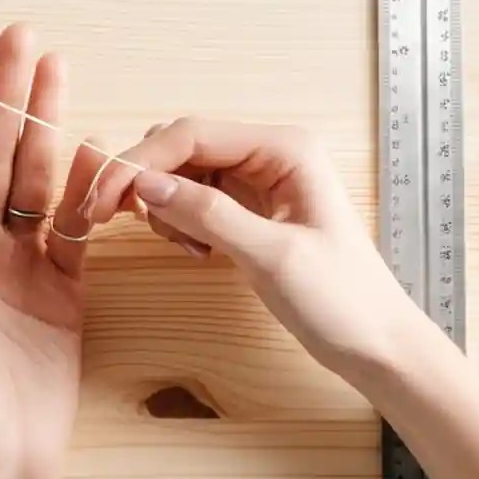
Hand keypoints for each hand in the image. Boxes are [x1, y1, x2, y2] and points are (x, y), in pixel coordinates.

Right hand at [76, 117, 424, 371]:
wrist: (376, 344)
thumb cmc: (342, 300)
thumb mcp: (271, 256)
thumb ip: (208, 214)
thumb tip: (145, 184)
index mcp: (285, 148)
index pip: (191, 134)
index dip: (139, 163)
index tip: (101, 200)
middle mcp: (270, 153)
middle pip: (181, 146)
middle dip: (145, 179)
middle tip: (111, 220)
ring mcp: (259, 180)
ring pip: (182, 172)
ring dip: (165, 205)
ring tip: (188, 248)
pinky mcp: (250, 209)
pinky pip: (195, 198)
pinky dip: (180, 221)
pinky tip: (198, 251)